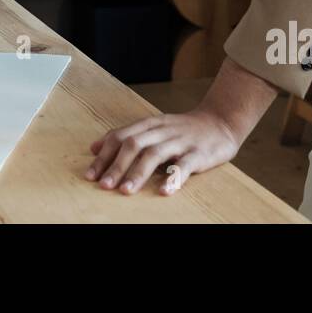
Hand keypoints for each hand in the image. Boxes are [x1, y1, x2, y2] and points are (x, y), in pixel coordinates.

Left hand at [86, 108, 243, 195]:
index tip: (90, 174)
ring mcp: (180, 141)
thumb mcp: (153, 128)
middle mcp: (162, 130)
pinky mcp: (199, 154)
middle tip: (104, 185)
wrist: (221, 121)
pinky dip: (173, 178)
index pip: (121, 136)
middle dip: (116, 165)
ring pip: (155, 154)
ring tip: (125, 190)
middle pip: (134, 144)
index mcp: (149, 125)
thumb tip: (95, 148)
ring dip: (138, 172)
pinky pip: (185, 166)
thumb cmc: (183, 130)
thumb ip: (126, 136)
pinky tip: (163, 191)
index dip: (104, 155)